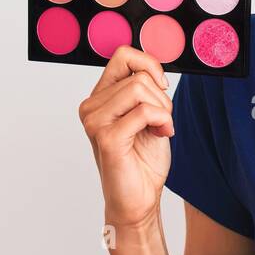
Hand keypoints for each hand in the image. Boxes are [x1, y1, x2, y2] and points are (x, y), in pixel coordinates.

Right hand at [78, 45, 174, 231]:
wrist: (139, 199)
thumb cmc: (143, 160)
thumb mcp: (148, 114)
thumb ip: (144, 89)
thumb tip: (154, 67)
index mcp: (100, 97)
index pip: (123, 55)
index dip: (150, 64)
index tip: (162, 86)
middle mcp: (91, 107)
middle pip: (138, 74)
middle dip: (162, 96)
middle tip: (163, 120)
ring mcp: (95, 122)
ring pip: (140, 88)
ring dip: (163, 109)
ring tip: (161, 129)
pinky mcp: (107, 138)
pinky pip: (144, 112)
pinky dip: (162, 121)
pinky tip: (162, 135)